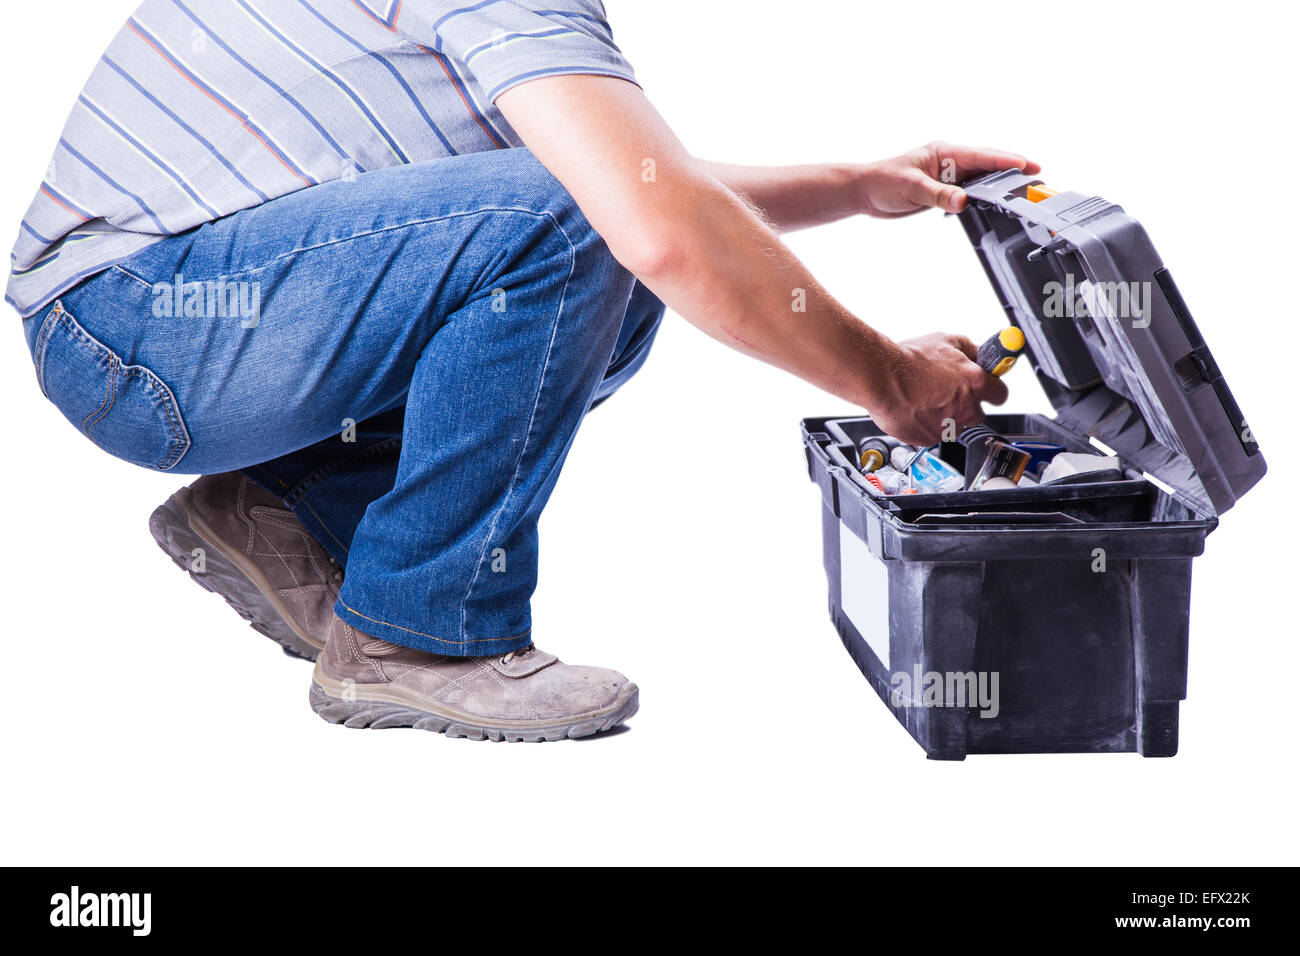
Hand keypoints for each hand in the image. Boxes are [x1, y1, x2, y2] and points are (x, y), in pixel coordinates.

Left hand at [859, 142, 1040, 218]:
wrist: (864, 192)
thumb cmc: (882, 181)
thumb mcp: (911, 188)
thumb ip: (938, 195)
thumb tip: (963, 202)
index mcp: (944, 152)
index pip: (983, 155)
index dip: (1008, 160)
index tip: (1030, 166)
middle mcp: (949, 162)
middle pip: (987, 166)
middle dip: (1012, 171)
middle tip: (1037, 178)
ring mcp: (947, 176)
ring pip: (980, 180)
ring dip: (998, 186)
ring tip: (1022, 193)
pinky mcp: (942, 191)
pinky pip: (969, 193)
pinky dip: (982, 198)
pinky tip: (994, 205)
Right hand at [868, 333, 1009, 445]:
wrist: (881, 378)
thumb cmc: (909, 360)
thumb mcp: (946, 341)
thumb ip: (971, 351)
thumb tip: (981, 355)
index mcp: (975, 383)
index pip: (1000, 394)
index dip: (992, 390)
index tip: (986, 388)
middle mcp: (965, 408)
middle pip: (977, 413)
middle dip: (966, 404)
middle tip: (948, 392)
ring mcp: (947, 426)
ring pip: (954, 424)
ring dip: (945, 415)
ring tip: (925, 398)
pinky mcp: (928, 438)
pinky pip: (933, 433)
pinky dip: (926, 424)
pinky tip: (915, 408)